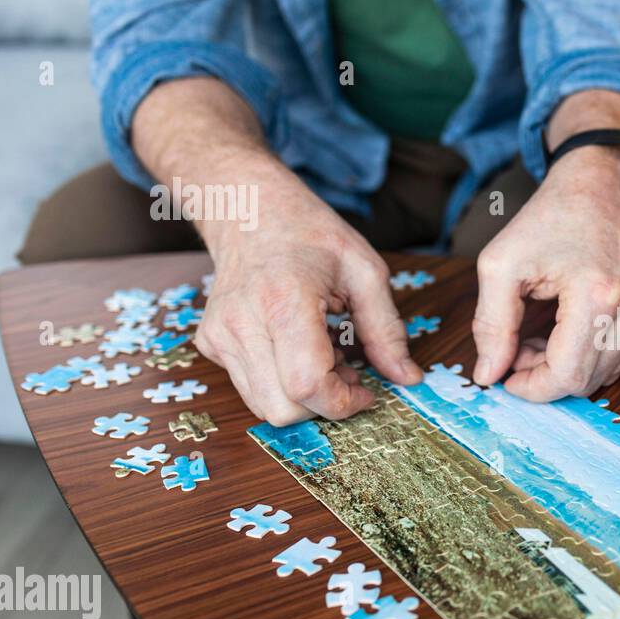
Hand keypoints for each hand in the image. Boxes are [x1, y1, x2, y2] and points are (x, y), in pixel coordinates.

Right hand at [196, 180, 421, 425]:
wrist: (247, 208)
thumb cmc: (309, 233)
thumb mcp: (365, 271)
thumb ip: (387, 330)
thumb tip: (408, 378)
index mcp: (284, 302)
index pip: (307, 385)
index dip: (343, 403)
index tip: (368, 391)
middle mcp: (242, 324)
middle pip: (283, 409)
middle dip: (324, 406)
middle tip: (348, 372)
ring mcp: (220, 335)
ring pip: (264, 406)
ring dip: (304, 398)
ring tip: (326, 356)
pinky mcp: (211, 343)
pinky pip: (251, 388)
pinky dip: (282, 384)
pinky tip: (300, 348)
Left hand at [471, 146, 619, 399]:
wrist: (601, 188)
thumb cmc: (551, 219)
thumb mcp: (501, 265)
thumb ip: (490, 325)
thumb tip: (488, 376)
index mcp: (599, 295)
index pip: (568, 376)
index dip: (533, 387)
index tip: (509, 375)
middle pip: (588, 380)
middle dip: (548, 371)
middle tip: (524, 341)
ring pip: (608, 373)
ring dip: (574, 361)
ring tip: (552, 326)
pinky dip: (600, 350)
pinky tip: (582, 321)